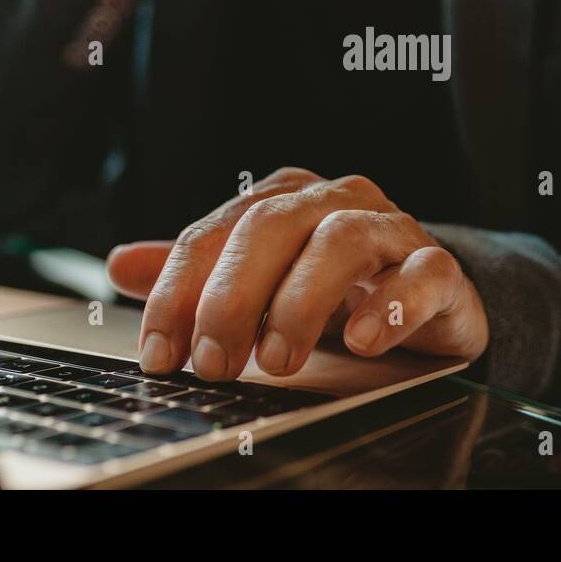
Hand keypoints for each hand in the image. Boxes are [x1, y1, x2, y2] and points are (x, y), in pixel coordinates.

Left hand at [106, 168, 488, 378]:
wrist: (427, 298)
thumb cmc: (336, 288)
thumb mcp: (261, 281)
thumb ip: (200, 272)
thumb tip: (121, 264)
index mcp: (285, 199)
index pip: (218, 232)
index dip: (180, 290)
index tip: (160, 351)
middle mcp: (336, 202)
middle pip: (273, 226)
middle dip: (234, 296)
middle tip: (214, 361)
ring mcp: (392, 230)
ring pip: (342, 241)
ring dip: (302, 302)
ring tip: (278, 360)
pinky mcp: (439, 268)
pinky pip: (422, 273)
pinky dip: (391, 304)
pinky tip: (363, 340)